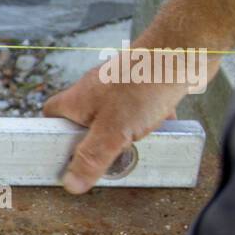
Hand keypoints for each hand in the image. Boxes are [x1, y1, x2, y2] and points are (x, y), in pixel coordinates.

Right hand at [43, 64, 187, 193]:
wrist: (183, 51)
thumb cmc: (144, 84)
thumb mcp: (113, 131)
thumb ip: (92, 158)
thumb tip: (71, 183)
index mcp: (77, 98)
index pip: (51, 115)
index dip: (53, 134)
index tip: (62, 154)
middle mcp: (95, 89)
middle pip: (83, 120)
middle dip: (93, 141)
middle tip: (102, 158)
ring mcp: (120, 86)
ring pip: (113, 117)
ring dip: (123, 134)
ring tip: (134, 147)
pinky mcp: (144, 86)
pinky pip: (139, 111)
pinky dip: (147, 123)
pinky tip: (160, 130)